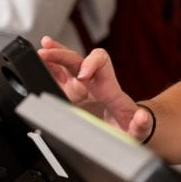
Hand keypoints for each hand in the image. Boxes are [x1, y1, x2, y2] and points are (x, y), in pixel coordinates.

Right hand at [38, 37, 153, 142]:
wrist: (125, 130)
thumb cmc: (131, 128)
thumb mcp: (138, 131)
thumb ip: (142, 124)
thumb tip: (142, 116)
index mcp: (108, 88)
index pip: (102, 62)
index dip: (91, 63)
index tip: (82, 75)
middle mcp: (93, 82)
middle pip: (77, 59)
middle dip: (62, 55)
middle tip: (46, 54)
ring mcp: (81, 87)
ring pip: (65, 64)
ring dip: (53, 56)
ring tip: (40, 50)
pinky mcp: (71, 94)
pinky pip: (58, 76)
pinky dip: (48, 68)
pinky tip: (37, 62)